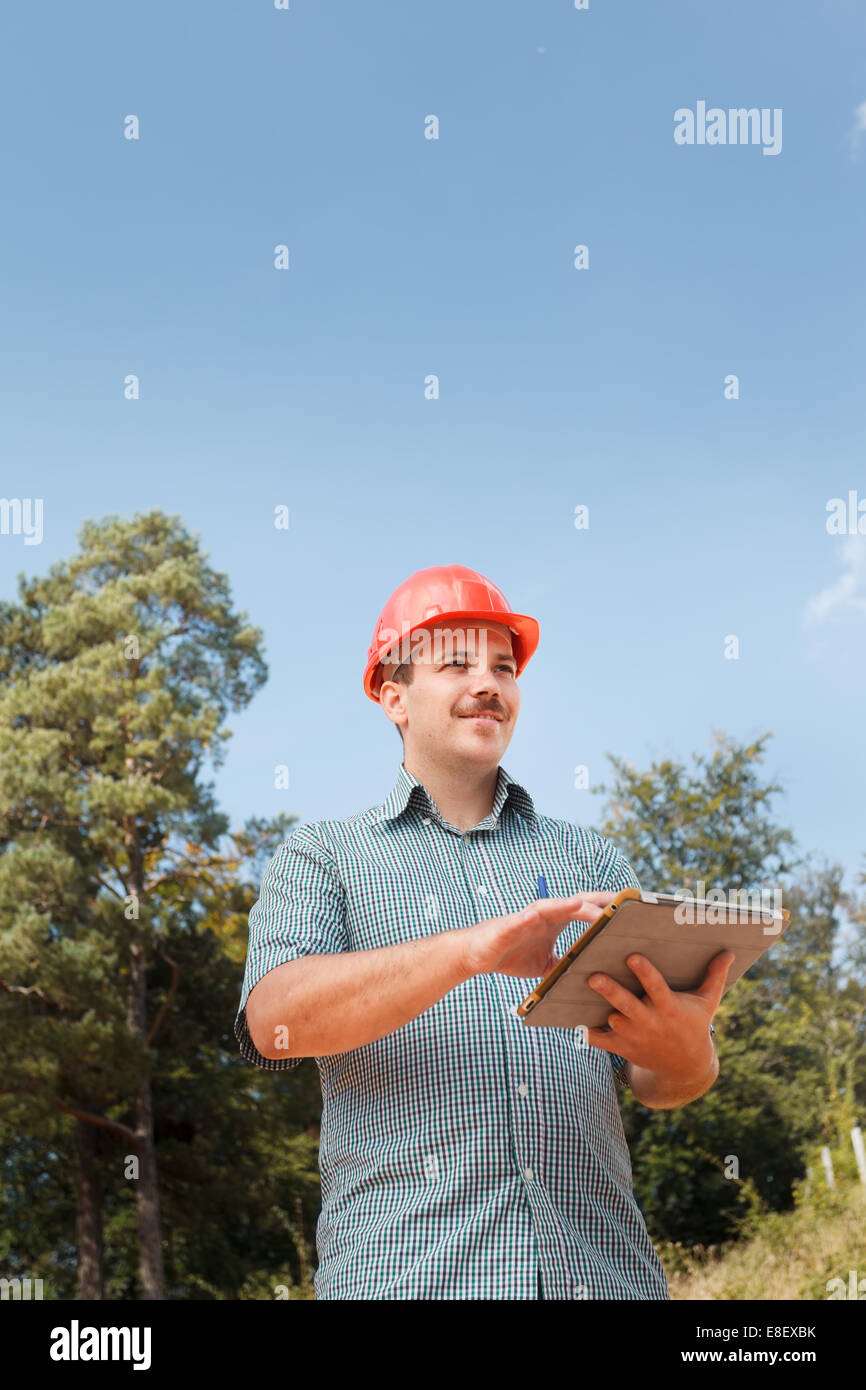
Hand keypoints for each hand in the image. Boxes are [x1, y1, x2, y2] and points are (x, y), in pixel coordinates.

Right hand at [462, 892, 621, 978]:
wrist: (477, 955)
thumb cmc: (511, 955)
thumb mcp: (545, 963)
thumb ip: (564, 964)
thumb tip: (586, 978)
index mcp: (556, 920)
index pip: (587, 910)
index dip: (607, 907)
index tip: (630, 907)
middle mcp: (545, 914)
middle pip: (576, 903)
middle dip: (598, 901)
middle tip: (621, 901)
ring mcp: (528, 917)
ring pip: (552, 907)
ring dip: (568, 905)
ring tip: (585, 904)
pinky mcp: (509, 925)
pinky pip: (520, 919)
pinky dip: (528, 916)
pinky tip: (536, 914)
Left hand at [583, 949, 734, 1085]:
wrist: (684, 1067)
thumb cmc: (694, 1025)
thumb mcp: (708, 1002)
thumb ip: (715, 976)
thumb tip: (729, 951)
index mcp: (669, 1007)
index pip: (656, 987)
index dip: (645, 973)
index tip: (632, 956)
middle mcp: (650, 1022)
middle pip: (626, 1004)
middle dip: (610, 991)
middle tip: (593, 976)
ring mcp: (634, 1036)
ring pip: (611, 1019)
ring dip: (597, 1007)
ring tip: (575, 987)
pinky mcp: (622, 1047)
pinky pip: (599, 1039)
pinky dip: (587, 1031)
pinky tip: (572, 1016)